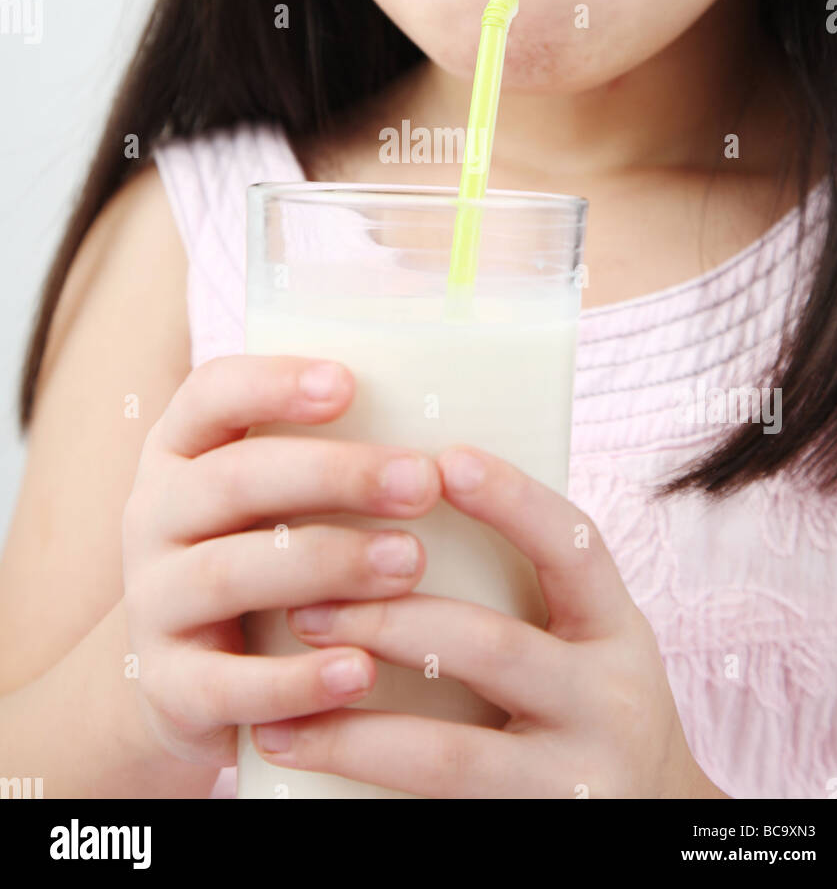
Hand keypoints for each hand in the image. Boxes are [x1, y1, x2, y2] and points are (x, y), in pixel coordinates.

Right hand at [122, 354, 438, 767]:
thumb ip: (331, 459)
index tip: (348, 384)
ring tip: (411, 562)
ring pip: (230, 572)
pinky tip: (364, 670)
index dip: (273, 384)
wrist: (189, 688)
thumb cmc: (264, 562)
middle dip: (334, 474)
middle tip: (421, 482)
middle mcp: (153, 518)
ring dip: (328, 564)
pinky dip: (298, 679)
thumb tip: (446, 435)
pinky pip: (229, 685)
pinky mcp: (169, 689)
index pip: (211, 394)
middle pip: (235, 479)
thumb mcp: (275, 501)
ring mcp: (153, 604)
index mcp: (181, 453)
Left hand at [256, 445, 729, 798]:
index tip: (446, 459)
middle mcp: (610, 705)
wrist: (649, 824)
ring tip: (280, 710)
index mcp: (617, 633)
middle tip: (304, 607)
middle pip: (492, 649)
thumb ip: (524, 592)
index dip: (513, 500)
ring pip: (452, 755)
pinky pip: (441, 810)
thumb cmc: (585, 709)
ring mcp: (577, 784)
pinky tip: (308, 765)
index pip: (574, 547)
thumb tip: (401, 512)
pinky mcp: (536, 836)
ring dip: (354, 729)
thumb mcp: (584, 644)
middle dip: (389, 622)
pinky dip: (364, 788)